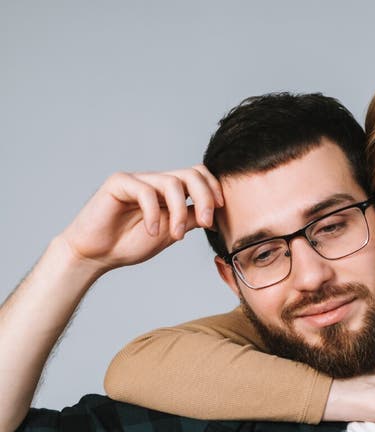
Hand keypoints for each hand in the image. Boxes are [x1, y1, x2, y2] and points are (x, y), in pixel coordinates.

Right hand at [59, 166, 223, 272]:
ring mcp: (138, 180)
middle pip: (191, 173)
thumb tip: (212, 214)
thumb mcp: (169, 234)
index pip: (198, 177)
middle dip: (205, 197)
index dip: (213, 190)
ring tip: (175, 235)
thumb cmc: (128, 244)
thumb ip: (188, 220)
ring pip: (172, 183)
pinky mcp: (119, 183)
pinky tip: (151, 231)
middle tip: (207, 222)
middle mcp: (155, 182)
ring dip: (180, 212)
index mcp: (169, 193)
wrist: (97, 255)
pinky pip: (146, 191)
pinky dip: (154, 213)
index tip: (218, 215)